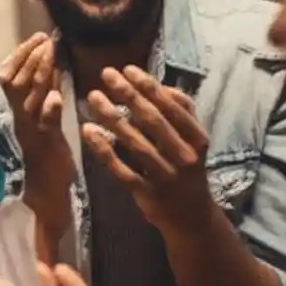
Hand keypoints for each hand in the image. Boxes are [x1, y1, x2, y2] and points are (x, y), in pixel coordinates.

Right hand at [0, 34, 74, 239]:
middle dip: (30, 58)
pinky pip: (44, 126)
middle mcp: (20, 118)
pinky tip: (57, 98)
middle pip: (16, 83)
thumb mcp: (45, 121)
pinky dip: (49, 111)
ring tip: (50, 54)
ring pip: (29, 99)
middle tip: (46, 40)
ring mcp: (31, 131)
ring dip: (39, 75)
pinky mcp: (45, 145)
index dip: (21, 55)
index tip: (37, 37)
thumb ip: (46, 96)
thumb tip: (50, 65)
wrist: (46, 194)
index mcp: (18, 112)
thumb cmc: (47, 157)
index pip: (10, 77)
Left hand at [82, 66, 214, 232]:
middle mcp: (184, 156)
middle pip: (152, 121)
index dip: (149, 86)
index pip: (172, 107)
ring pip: (135, 143)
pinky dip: (103, 149)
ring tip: (93, 97)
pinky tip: (88, 131)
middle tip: (105, 74)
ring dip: (111, 117)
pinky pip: (121, 168)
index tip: (127, 69)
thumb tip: (161, 86)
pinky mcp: (147, 193)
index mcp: (198, 138)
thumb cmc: (186, 169)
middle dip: (127, 94)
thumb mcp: (193, 141)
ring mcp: (165, 176)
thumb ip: (181, 113)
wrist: (190, 216)